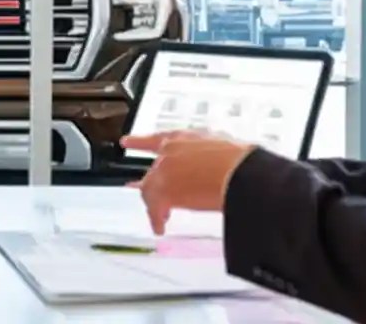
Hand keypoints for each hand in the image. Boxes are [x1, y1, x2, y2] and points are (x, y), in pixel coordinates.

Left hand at [120, 131, 256, 234]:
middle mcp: (169, 152)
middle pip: (152, 172)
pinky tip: (160, 227)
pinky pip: (154, 208)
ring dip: (155, 204)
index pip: (156, 139)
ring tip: (160, 217)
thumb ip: (207, 153)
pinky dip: (156, 219)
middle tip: (139, 190)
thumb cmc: (240, 160)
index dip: (139, 141)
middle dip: (148, 184)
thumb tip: (216, 163)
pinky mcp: (165, 191)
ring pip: (149, 189)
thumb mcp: (220, 147)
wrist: (240, 172)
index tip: (125, 142)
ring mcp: (165, 171)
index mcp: (183, 138)